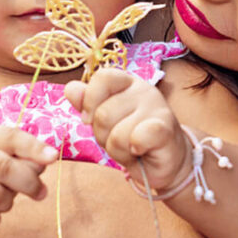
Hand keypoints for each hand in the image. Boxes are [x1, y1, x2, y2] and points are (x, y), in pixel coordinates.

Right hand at [0, 126, 57, 237]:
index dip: (34, 147)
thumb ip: (25, 156)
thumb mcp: (2, 157)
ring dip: (8, 203)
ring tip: (2, 200)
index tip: (54, 158)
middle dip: (30, 183)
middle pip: (5, 168)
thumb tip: (49, 157)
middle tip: (41, 192)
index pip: (10, 137)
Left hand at [65, 68, 189, 190]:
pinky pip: (138, 138)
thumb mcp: (106, 120)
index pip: (103, 77)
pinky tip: (141, 150)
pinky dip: (134, 149)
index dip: (90, 100)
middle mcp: (143, 90)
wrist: (167, 160)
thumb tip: (70, 88)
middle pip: (103, 114)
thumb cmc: (133, 136)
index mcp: (127, 83)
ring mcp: (156, 107)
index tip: (89, 120)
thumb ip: (88, 103)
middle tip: (120, 139)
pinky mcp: (166, 129)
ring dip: (119, 150)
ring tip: (132, 148)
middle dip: (104, 136)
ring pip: (117, 134)